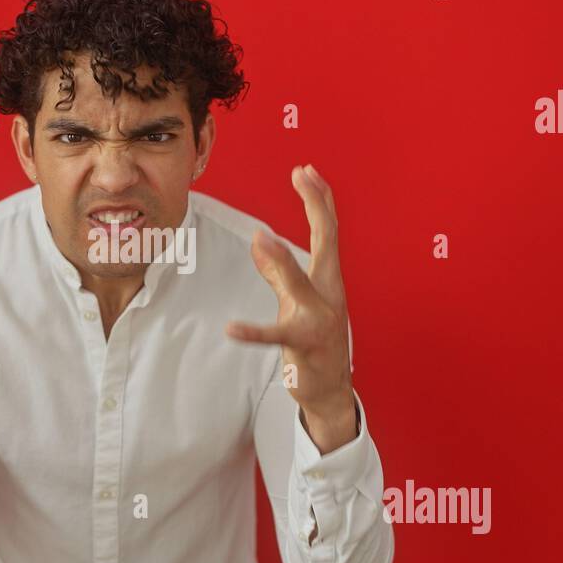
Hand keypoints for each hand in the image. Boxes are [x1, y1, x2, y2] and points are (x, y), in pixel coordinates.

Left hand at [225, 165, 355, 453]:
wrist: (330, 390)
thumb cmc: (314, 341)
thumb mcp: (296, 301)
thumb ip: (277, 272)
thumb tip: (258, 238)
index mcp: (328, 280)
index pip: (326, 232)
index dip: (319, 200)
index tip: (307, 171)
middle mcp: (330, 294)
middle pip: (326, 244)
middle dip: (317, 208)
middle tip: (304, 176)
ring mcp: (319, 321)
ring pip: (300, 287)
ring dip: (282, 263)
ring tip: (261, 239)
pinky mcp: (303, 348)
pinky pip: (276, 337)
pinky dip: (254, 333)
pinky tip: (232, 329)